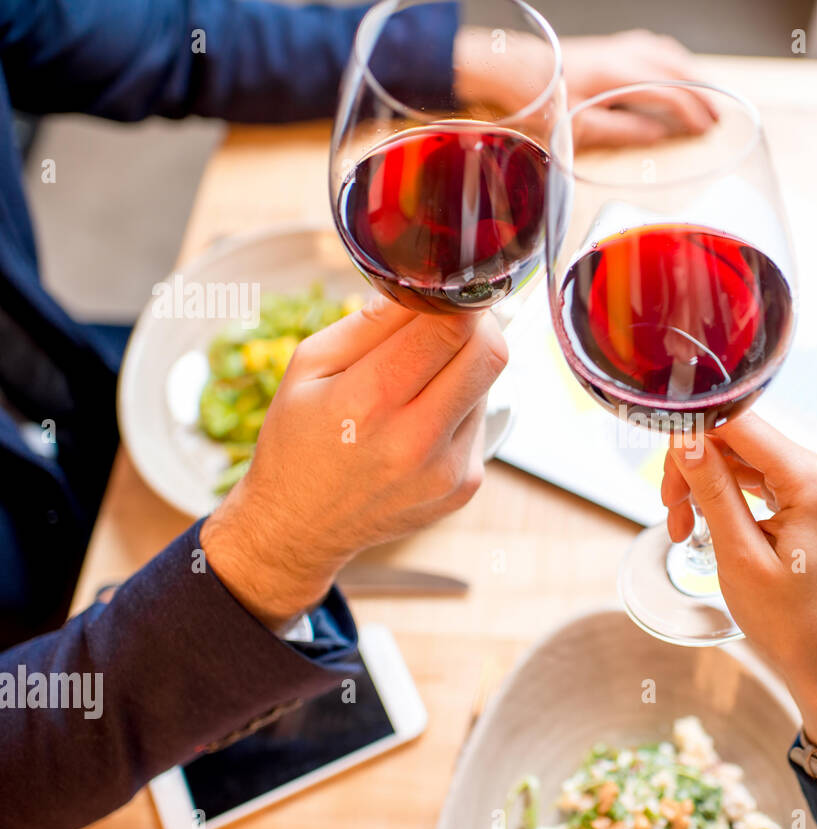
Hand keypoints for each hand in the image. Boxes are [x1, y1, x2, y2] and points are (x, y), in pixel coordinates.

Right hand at [201, 298, 506, 630]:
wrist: (299, 528)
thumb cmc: (297, 439)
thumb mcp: (309, 367)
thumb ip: (369, 322)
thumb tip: (422, 284)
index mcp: (369, 401)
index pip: (448, 330)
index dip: (459, 298)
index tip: (452, 286)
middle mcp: (416, 441)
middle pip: (490, 354)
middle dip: (478, 324)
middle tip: (452, 319)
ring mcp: (447, 470)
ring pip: (488, 386)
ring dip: (462, 369)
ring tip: (415, 384)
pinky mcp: (464, 487)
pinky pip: (479, 423)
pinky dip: (458, 408)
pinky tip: (418, 423)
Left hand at [455, 28, 716, 146]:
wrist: (510, 68)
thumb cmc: (539, 101)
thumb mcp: (579, 128)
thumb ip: (623, 129)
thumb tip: (660, 134)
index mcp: (618, 75)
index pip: (670, 92)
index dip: (693, 113)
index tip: (706, 131)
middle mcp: (622, 54)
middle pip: (676, 69)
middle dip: (701, 93)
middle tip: (718, 116)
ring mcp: (616, 46)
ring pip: (667, 53)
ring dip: (690, 73)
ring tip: (705, 95)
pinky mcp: (608, 46)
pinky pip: (652, 45)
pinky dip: (671, 59)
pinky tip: (673, 69)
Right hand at [662, 415, 816, 752]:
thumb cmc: (787, 621)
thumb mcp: (739, 555)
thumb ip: (712, 491)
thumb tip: (684, 439)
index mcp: (814, 482)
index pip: (743, 424)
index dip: (695, 430)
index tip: (660, 452)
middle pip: (740, 439)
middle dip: (695, 468)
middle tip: (670, 513)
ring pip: (744, 457)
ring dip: (706, 484)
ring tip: (683, 529)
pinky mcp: (812, 496)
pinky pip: (759, 476)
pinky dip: (727, 494)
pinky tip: (705, 522)